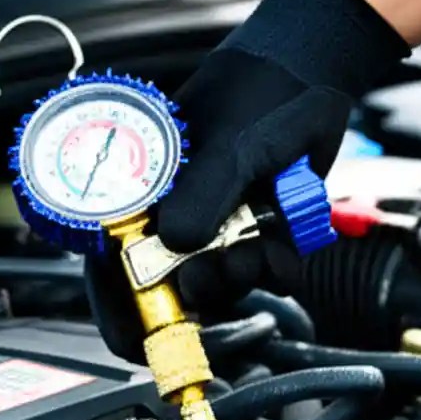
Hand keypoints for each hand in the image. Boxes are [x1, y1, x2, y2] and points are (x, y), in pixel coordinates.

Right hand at [85, 0, 407, 362]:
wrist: (311, 76)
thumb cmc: (253, 93)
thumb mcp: (228, 145)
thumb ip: (203, 193)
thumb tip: (176, 243)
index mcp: (141, 193)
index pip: (109, 261)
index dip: (118, 308)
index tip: (135, 344)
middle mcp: (174, 215)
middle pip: (169, 287)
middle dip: (199, 293)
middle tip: (223, 268)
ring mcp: (217, 227)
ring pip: (221, 286)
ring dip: (242, 280)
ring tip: (258, 247)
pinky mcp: (258, 234)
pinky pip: (263, 276)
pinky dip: (277, 272)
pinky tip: (283, 248)